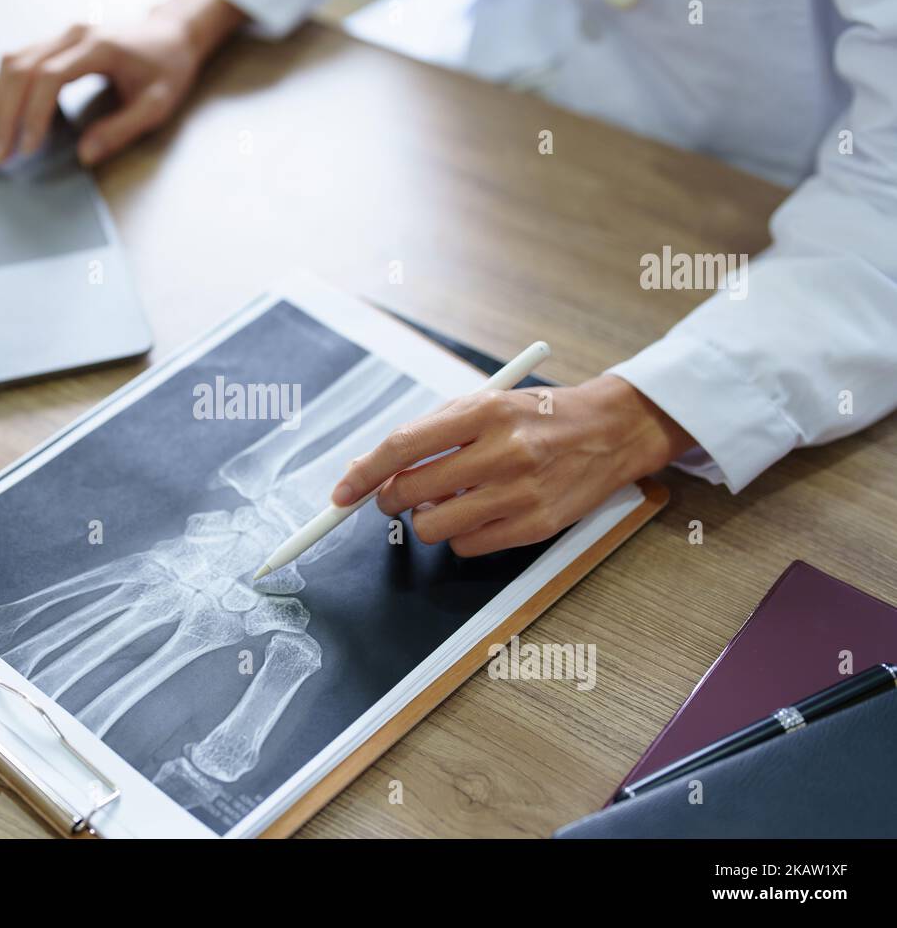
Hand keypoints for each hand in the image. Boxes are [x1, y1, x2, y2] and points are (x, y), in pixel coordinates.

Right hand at [0, 0, 243, 166]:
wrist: (173, 34)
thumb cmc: (168, 69)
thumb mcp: (156, 105)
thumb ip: (121, 130)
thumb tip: (84, 156)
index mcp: (98, 46)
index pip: (50, 77)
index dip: (33, 114)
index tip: (27, 150)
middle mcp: (73, 33)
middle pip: (21, 69)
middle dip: (5, 115)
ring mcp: (62, 34)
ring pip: (13, 62)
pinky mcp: (56, 41)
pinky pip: (20, 61)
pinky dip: (5, 91)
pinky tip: (0, 118)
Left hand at [331, 375, 694, 556]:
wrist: (610, 430)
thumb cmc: (536, 417)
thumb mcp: (483, 404)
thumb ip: (429, 433)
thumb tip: (369, 470)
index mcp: (483, 411)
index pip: (403, 447)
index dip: (364, 474)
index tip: (341, 494)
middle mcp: (502, 451)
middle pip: (412, 492)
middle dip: (390, 500)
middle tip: (395, 496)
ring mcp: (521, 492)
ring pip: (434, 527)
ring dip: (427, 520)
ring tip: (447, 501)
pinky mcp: (536, 525)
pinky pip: (466, 546)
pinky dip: (460, 535)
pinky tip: (477, 513)